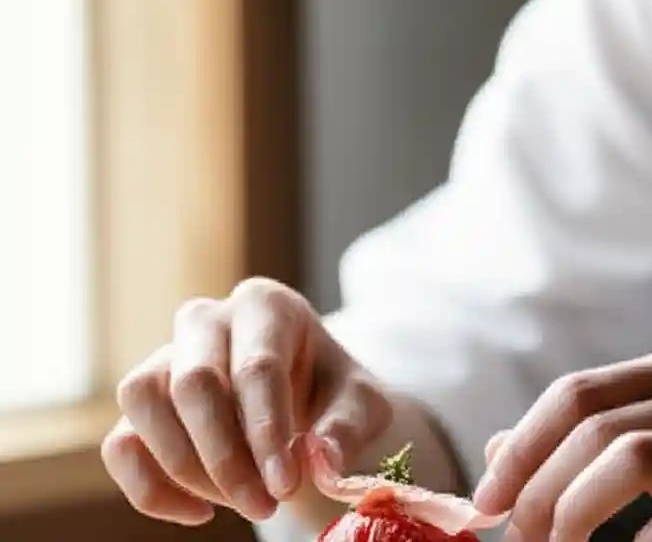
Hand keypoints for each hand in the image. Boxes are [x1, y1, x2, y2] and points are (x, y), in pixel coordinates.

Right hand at [101, 278, 394, 525]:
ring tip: (240, 504)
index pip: (257, 367)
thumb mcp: (363, 405)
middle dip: (225, 457)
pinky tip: (199, 513)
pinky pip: (120, 443)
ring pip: (143, 401)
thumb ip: (348, 428)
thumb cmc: (334, 393)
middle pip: (194, 382)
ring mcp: (165, 356)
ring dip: (185, 467)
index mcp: (267, 306)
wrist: (308, 399)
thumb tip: (320, 462)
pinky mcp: (141, 402)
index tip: (286, 486)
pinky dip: (150, 488)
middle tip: (264, 506)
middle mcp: (207, 320)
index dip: (267, 432)